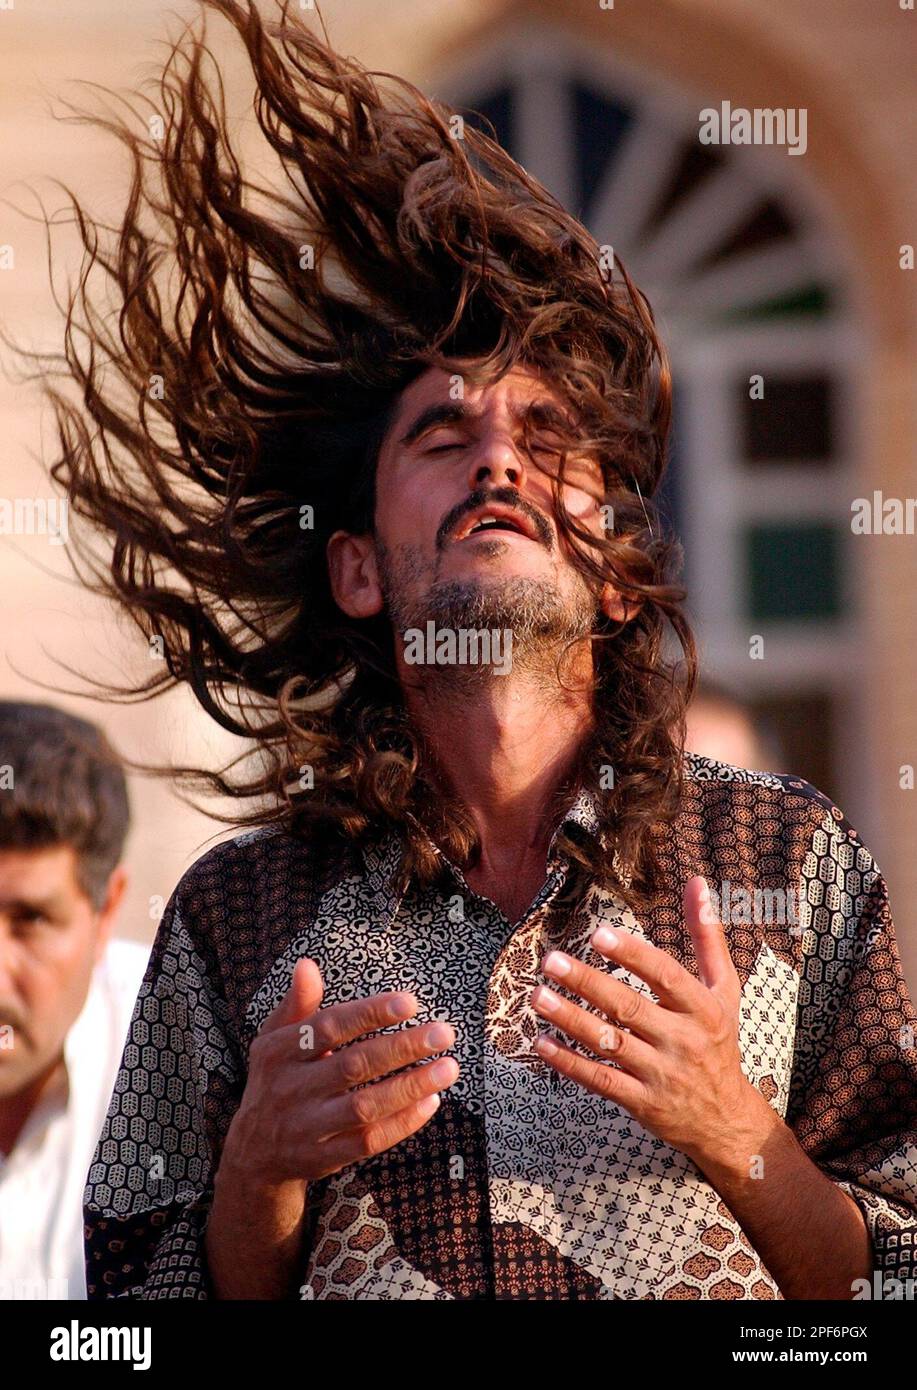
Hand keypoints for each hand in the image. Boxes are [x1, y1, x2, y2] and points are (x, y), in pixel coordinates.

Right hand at [226, 957, 459, 1185]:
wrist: (253, 1154)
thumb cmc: (275, 1081)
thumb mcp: (274, 1040)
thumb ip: (297, 1004)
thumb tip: (307, 965)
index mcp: (279, 1052)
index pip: (328, 1027)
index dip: (369, 1014)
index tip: (410, 1002)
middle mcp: (291, 1089)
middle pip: (353, 1066)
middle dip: (402, 1047)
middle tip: (443, 1033)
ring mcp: (307, 1127)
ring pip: (364, 1107)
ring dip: (410, 1086)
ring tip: (447, 1068)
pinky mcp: (323, 1158)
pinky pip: (368, 1142)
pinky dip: (402, 1123)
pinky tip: (430, 1101)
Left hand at [530, 876, 769, 1165]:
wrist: (726, 1119)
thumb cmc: (720, 1043)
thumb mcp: (723, 990)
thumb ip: (707, 937)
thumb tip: (696, 884)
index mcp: (703, 1009)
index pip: (664, 976)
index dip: (632, 954)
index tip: (598, 934)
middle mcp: (682, 1040)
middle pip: (629, 1007)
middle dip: (588, 983)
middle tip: (551, 960)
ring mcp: (661, 1074)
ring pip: (609, 1043)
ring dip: (570, 1019)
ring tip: (538, 995)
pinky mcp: (642, 1103)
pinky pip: (601, 1080)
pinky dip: (570, 1063)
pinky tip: (542, 1042)